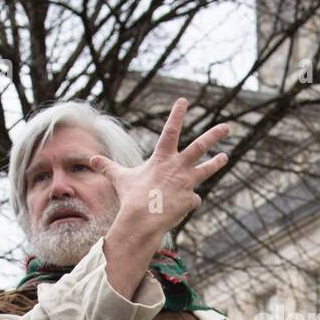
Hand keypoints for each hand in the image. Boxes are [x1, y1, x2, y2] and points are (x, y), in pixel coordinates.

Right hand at [95, 97, 228, 245]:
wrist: (143, 218)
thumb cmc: (131, 197)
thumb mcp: (120, 178)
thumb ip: (108, 167)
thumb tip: (91, 160)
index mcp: (162, 158)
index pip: (171, 130)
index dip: (177, 114)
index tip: (184, 101)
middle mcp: (179, 167)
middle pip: (200, 146)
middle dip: (215, 134)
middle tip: (227, 127)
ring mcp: (187, 183)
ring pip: (207, 170)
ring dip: (216, 163)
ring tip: (225, 157)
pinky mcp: (191, 199)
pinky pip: (192, 200)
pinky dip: (187, 202)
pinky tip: (179, 208)